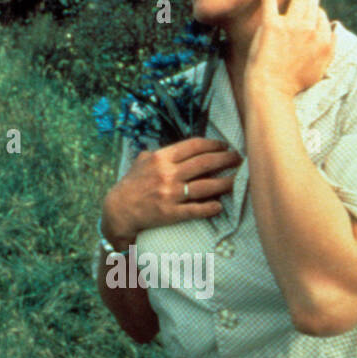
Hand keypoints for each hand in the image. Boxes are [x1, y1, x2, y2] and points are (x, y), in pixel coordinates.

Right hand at [101, 138, 241, 243]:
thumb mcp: (141, 162)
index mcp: (161, 158)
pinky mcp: (171, 213)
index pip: (194, 146)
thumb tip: (173, 150)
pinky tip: (219, 205)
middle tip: (238, 159)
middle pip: (205, 163)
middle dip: (226, 159)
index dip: (213, 144)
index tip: (224, 146)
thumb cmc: (130, 185)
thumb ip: (157, 154)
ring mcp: (170, 194)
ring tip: (237, 180)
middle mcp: (167, 174)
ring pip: (206, 186)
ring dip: (225, 182)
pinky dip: (210, 207)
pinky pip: (196, 210)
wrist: (118, 210)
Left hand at [244, 0, 333, 98]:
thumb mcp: (321, 68)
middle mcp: (309, 29)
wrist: (272, 86)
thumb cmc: (294, 82)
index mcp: (323, 39)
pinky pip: (270, 2)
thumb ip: (330, 49)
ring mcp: (290, 25)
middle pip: (312, 7)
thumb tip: (334, 34)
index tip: (314, 9)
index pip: (322, 18)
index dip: (317, 12)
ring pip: (298, 2)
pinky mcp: (271, 25)